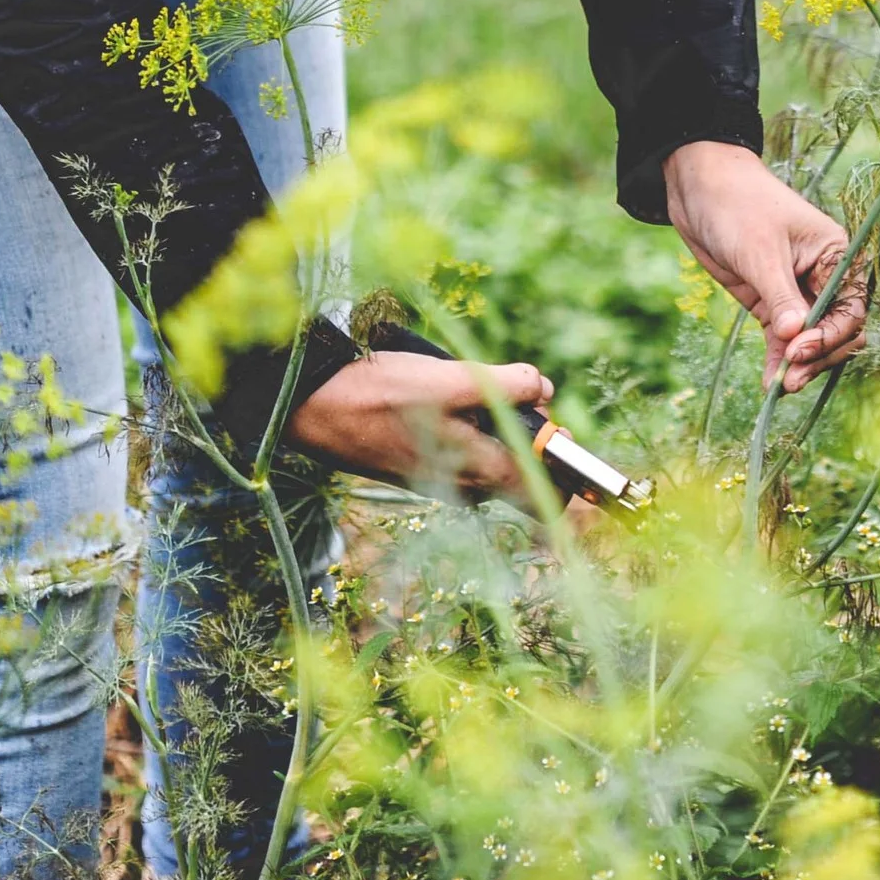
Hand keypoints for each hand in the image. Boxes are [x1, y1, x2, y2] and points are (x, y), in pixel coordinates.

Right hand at [285, 349, 554, 501]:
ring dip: (498, 422)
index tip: (560, 430)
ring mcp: (443, 478)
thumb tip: (544, 388)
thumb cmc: (382, 394)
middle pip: (523, 469)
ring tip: (474, 388)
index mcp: (481, 473)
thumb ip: (507, 386)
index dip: (565, 467)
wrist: (314, 406)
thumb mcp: (453, 381)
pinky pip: (465, 449)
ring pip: (493, 454)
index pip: (547, 498)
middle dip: (530, 431)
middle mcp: (466, 487)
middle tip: (517, 393)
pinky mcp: (423, 466)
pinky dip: (470, 423)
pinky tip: (448, 396)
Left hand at [665, 140, 866, 394]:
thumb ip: (781, 297)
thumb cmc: (738, 206)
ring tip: (780, 386)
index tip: (800, 350)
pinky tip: (771, 382)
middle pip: (838, 330)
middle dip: (819, 356)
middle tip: (791, 377)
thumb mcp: (761, 252)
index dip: (831, 335)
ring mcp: (798, 292)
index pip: (850, 307)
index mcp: (836, 254)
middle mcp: (824, 276)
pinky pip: (784, 340)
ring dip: (800, 364)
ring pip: (812, 340)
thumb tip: (798, 338)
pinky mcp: (771, 303)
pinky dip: (780, 360)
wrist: (700, 189)